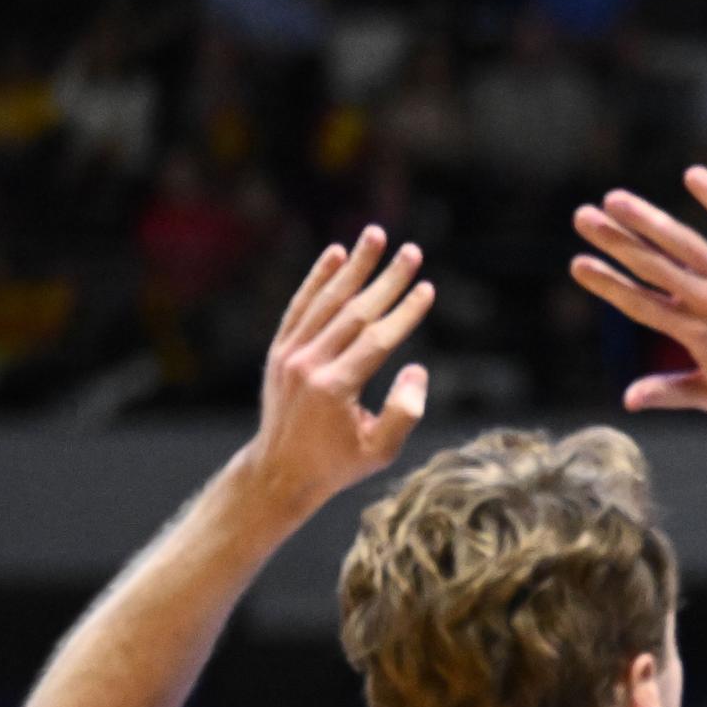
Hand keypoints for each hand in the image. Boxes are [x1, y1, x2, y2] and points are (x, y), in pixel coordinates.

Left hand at [243, 228, 435, 515]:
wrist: (279, 471)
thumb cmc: (337, 464)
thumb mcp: (379, 450)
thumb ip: (403, 412)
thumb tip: (416, 368)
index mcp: (335, 388)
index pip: (378, 339)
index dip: (405, 312)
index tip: (427, 288)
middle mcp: (309, 364)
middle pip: (354, 311)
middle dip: (386, 279)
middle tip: (411, 250)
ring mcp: (290, 354)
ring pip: (327, 301)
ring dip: (353, 266)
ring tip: (375, 235)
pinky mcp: (279, 350)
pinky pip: (301, 307)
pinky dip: (317, 279)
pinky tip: (334, 254)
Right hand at [568, 167, 706, 413]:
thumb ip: (671, 392)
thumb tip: (627, 399)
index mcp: (696, 332)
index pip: (641, 304)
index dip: (608, 283)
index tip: (578, 263)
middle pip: (654, 267)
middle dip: (615, 241)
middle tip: (582, 217)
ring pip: (685, 243)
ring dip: (648, 219)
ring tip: (615, 199)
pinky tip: (692, 175)